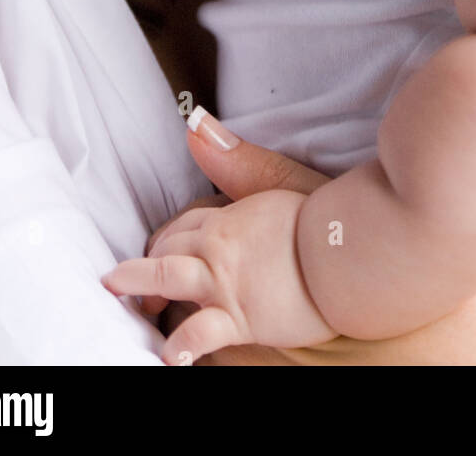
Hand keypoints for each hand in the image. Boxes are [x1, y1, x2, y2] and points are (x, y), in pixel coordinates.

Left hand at [103, 108, 332, 360]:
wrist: (354, 249)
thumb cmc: (331, 216)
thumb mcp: (284, 181)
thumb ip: (238, 159)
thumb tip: (194, 122)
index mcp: (232, 214)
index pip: (188, 222)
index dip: (173, 235)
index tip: (165, 246)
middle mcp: (221, 245)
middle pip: (171, 248)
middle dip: (151, 261)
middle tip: (134, 278)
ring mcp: (226, 281)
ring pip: (169, 277)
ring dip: (141, 284)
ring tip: (121, 293)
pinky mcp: (240, 317)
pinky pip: (200, 331)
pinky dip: (182, 344)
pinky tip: (170, 354)